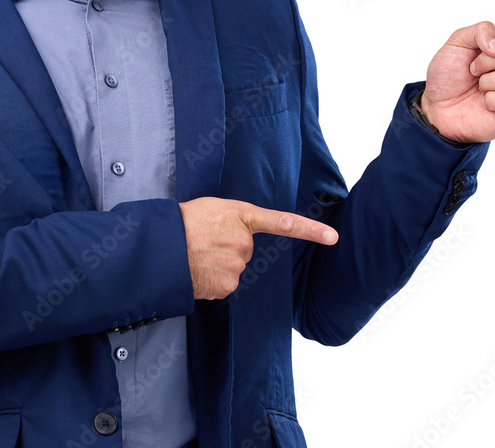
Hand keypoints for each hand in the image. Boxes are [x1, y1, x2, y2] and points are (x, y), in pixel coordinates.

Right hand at [178, 197, 336, 299]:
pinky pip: (223, 284)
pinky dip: (212, 279)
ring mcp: (236, 266)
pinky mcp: (227, 286)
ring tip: (197, 254)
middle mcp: (244, 242)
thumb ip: (233, 222)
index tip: (332, 237)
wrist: (161, 246)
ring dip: (219, 264)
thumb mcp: (211, 208)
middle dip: (230, 248)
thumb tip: (241, 242)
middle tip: (206, 241)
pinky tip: (197, 269)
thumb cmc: (182, 222)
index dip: (310, 230)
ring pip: (234, 268)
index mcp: (241, 216)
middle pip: (245, 250)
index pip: (283, 222)